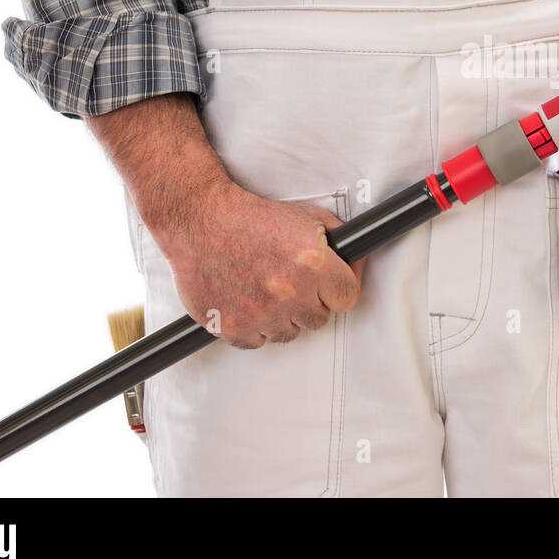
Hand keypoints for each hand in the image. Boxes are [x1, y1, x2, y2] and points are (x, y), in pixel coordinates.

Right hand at [87, 94, 364, 349]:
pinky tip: (248, 301)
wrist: (201, 219)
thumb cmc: (252, 217)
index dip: (339, 289)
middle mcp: (289, 291)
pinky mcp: (233, 327)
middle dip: (311, 302)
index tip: (330, 286)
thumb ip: (338, 238)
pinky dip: (255, 327)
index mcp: (313, 264)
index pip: (349, 297)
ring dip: (283, 317)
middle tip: (293, 284)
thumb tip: (357, 259)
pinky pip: (258, 342)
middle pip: (320, 319)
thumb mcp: (307, 215)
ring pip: (289, 333)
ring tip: (268, 289)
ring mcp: (260, 313)